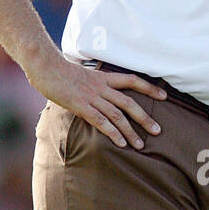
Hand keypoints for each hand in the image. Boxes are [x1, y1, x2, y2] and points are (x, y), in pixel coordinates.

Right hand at [25, 51, 166, 148]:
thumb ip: (91, 84)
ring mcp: (92, 97)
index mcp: (103, 77)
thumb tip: (94, 92)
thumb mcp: (80, 74)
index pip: (132, 80)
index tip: (164, 96)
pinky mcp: (81, 106)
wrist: (44, 64)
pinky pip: (101, 121)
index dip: (149, 88)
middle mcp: (101, 87)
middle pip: (129, 102)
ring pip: (117, 115)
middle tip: (157, 131)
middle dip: (145, 117)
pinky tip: (121, 144)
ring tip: (140, 145)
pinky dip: (112, 133)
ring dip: (131, 131)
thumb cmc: (58, 70)